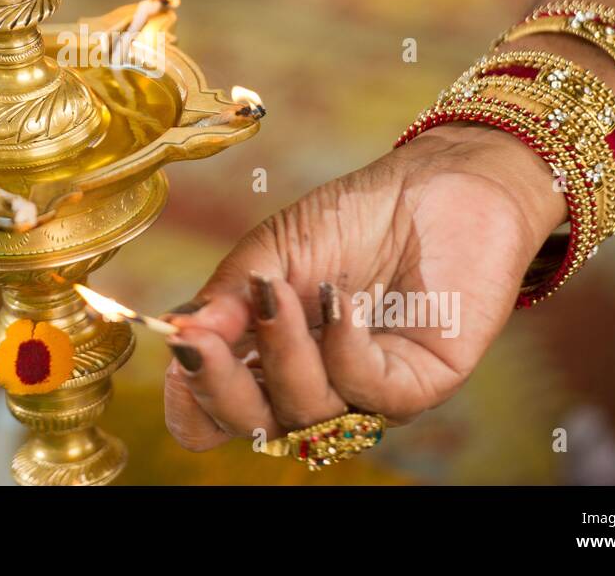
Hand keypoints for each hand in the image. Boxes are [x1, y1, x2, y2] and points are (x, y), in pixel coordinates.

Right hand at [163, 123, 565, 450]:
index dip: (191, 395)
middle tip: (204, 338)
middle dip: (222, 388)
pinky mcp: (416, 386)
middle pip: (253, 428)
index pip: (214, 413)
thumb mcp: (273, 249)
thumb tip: (179, 330)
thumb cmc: (352, 218)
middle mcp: (310, 387)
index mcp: (264, 360)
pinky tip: (341, 298)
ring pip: (308, 415)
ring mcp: (362, 393)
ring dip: (283, 351)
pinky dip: (344, 346)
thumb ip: (229, 295)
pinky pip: (369, 393)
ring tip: (281, 290)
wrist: (435, 186)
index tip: (179, 343)